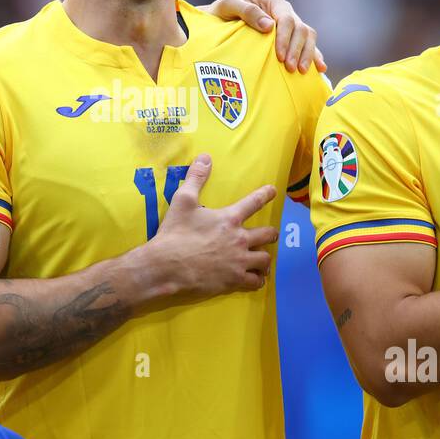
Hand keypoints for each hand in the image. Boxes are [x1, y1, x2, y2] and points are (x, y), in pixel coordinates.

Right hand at [145, 154, 277, 297]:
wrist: (166, 265)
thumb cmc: (175, 233)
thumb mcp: (182, 201)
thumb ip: (196, 178)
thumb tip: (205, 157)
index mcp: (229, 218)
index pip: (254, 202)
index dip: (265, 194)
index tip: (273, 191)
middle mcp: (239, 239)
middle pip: (268, 234)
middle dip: (271, 234)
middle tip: (269, 234)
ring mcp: (239, 261)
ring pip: (265, 260)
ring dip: (264, 258)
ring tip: (262, 259)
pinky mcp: (234, 280)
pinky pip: (256, 282)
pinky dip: (258, 279)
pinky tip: (256, 279)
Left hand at [201, 0, 325, 73]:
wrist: (216, 23)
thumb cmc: (220, 12)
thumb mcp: (227, 6)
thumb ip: (246, 11)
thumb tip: (268, 25)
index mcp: (273, 0)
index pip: (286, 18)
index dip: (285, 38)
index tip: (279, 56)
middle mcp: (284, 10)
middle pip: (301, 29)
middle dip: (297, 49)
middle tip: (290, 69)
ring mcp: (290, 24)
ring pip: (308, 37)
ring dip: (307, 54)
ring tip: (300, 71)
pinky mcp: (291, 38)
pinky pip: (308, 46)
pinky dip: (315, 56)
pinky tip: (319, 69)